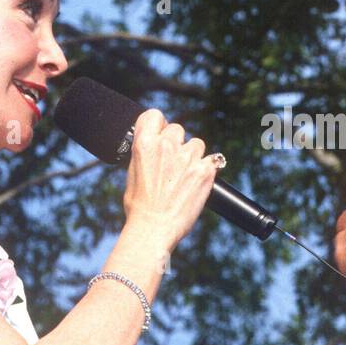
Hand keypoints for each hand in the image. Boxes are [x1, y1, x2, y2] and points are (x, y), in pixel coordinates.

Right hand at [122, 109, 218, 250]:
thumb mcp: (133, 172)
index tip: (160, 134)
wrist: (153, 229)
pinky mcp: (205, 170)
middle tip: (173, 164)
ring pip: (196, 144)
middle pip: (177, 129)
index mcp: (144, 144)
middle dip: (176, 143)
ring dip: (193, 156)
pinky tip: (197, 183)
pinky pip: (211, 160)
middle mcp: (166, 145)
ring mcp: (187, 157)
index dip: (159, 125)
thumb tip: (154, 148)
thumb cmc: (139, 207)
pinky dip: (206, 170)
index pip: (154, 115)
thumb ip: (145, 154)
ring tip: (185, 176)